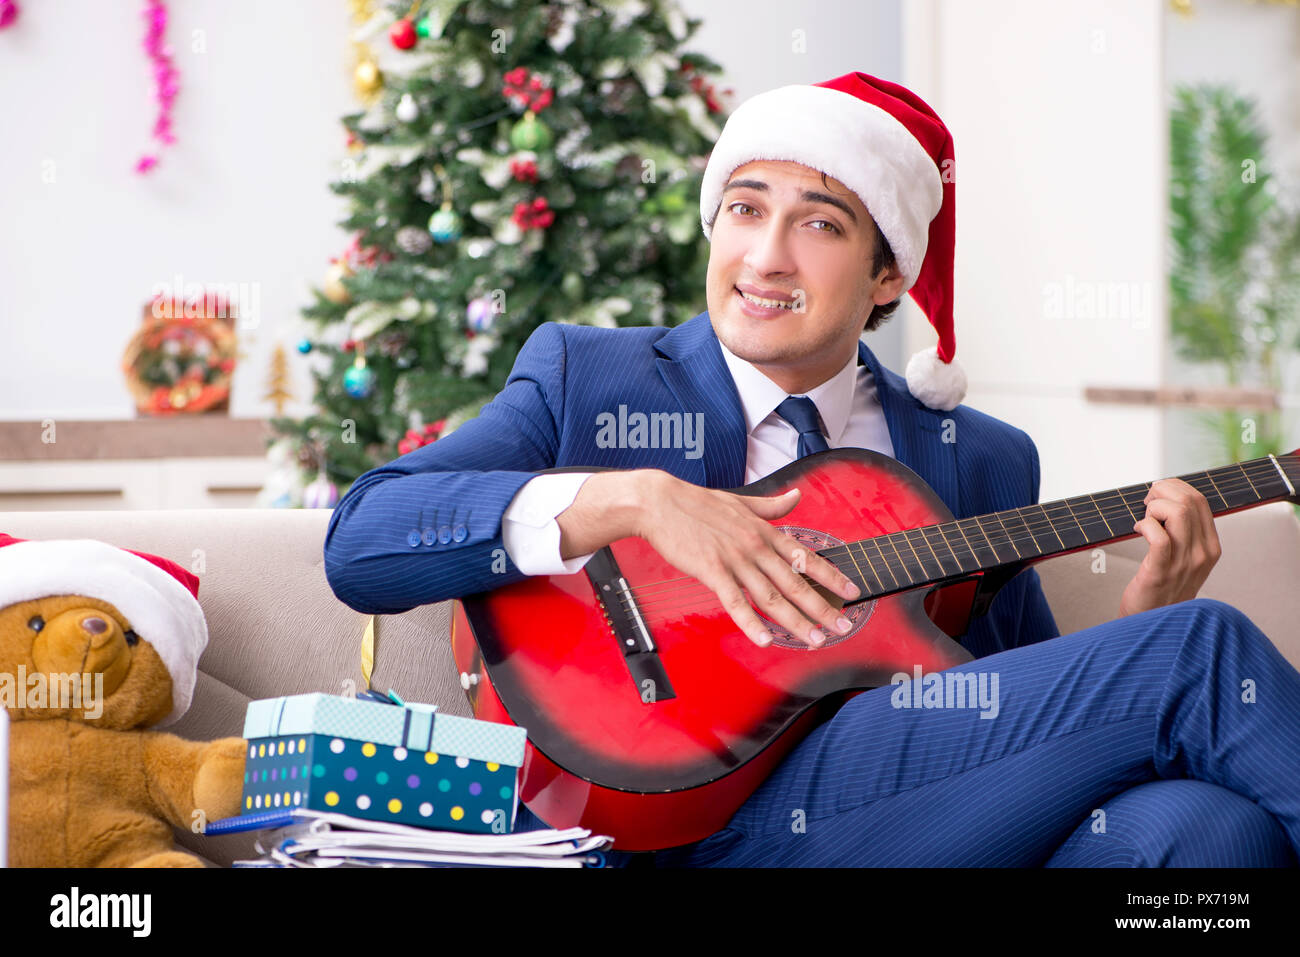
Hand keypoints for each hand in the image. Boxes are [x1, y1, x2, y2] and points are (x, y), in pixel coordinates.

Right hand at [631, 470, 861, 647]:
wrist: (660, 502)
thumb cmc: (696, 503)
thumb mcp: (741, 501)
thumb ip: (772, 505)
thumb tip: (796, 496)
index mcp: (764, 531)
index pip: (805, 557)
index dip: (831, 576)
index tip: (851, 591)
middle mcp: (755, 546)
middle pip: (795, 582)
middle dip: (822, 607)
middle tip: (841, 627)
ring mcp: (735, 559)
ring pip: (771, 596)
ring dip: (795, 620)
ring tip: (814, 639)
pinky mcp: (712, 571)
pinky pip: (735, 602)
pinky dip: (752, 622)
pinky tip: (766, 639)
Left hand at [1117, 477, 1221, 617]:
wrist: (1156, 623)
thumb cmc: (1163, 587)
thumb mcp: (1184, 558)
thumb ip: (1183, 532)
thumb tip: (1166, 499)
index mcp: (1210, 547)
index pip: (1201, 502)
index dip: (1176, 488)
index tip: (1157, 493)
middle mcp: (1202, 553)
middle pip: (1190, 501)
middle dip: (1163, 491)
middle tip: (1146, 502)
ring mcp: (1184, 563)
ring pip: (1177, 513)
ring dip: (1154, 507)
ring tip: (1144, 517)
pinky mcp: (1161, 571)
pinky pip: (1158, 535)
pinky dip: (1145, 525)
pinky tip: (1137, 530)